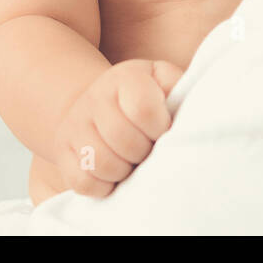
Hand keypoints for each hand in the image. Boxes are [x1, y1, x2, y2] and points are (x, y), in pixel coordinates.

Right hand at [52, 58, 183, 197]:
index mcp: (126, 77)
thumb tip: (200, 110)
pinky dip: (103, 185)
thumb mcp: (165, 81)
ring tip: (133, 162)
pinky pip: (82, 182)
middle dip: (144, 153)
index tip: (163, 130)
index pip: (143, 108)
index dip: (159, 127)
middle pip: (125, 141)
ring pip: (102, 164)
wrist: (97, 102)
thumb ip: (181, 89)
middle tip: (149, 149)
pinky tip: (114, 174)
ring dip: (124, 171)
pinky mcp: (62, 152)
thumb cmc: (145, 97)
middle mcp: (95, 98)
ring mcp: (74, 126)